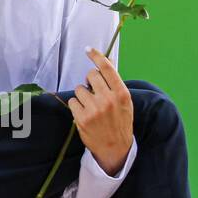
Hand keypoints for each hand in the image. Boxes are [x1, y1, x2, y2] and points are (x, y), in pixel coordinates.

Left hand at [67, 49, 132, 175]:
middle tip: (94, 90)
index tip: (88, 50)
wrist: (115, 148)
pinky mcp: (82, 118)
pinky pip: (73, 101)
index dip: (96, 56)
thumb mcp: (124, 102)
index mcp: (121, 94)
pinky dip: (76, 105)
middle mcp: (108, 100)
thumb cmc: (120, 122)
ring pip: (79, 88)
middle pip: (91, 75)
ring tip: (90, 106)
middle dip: (90, 80)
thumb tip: (105, 61)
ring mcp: (94, 109)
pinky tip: (84, 113)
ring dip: (83, 94)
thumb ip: (115, 83)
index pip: (107, 68)